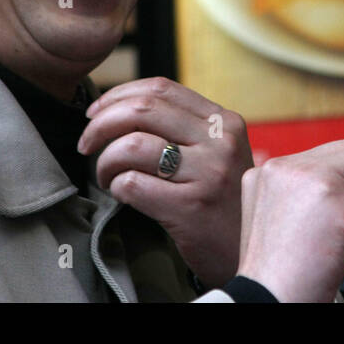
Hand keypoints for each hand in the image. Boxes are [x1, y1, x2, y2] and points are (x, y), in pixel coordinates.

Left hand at [79, 77, 252, 287]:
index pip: (161, 88)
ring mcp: (208, 173)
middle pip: (142, 110)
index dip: (119, 95)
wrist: (257, 255)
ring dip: (105, 161)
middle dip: (101, 123)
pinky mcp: (191, 207)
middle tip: (86, 143)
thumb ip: (187, 129)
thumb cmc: (225, 204)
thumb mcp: (220, 155)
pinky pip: (132, 184)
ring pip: (131, 146)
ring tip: (105, 176)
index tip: (95, 112)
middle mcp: (220, 141)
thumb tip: (122, 108)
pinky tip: (121, 195)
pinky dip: (115, 187)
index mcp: (224, 122)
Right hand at [237, 138, 343, 302]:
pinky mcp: (338, 202)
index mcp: (270, 171)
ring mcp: (312, 179)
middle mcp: (287, 166)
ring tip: (340, 240)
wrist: (266, 303)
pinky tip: (339, 255)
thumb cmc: (277, 277)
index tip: (327, 223)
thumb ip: (306, 191)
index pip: (336, 152)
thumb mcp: (277, 218)